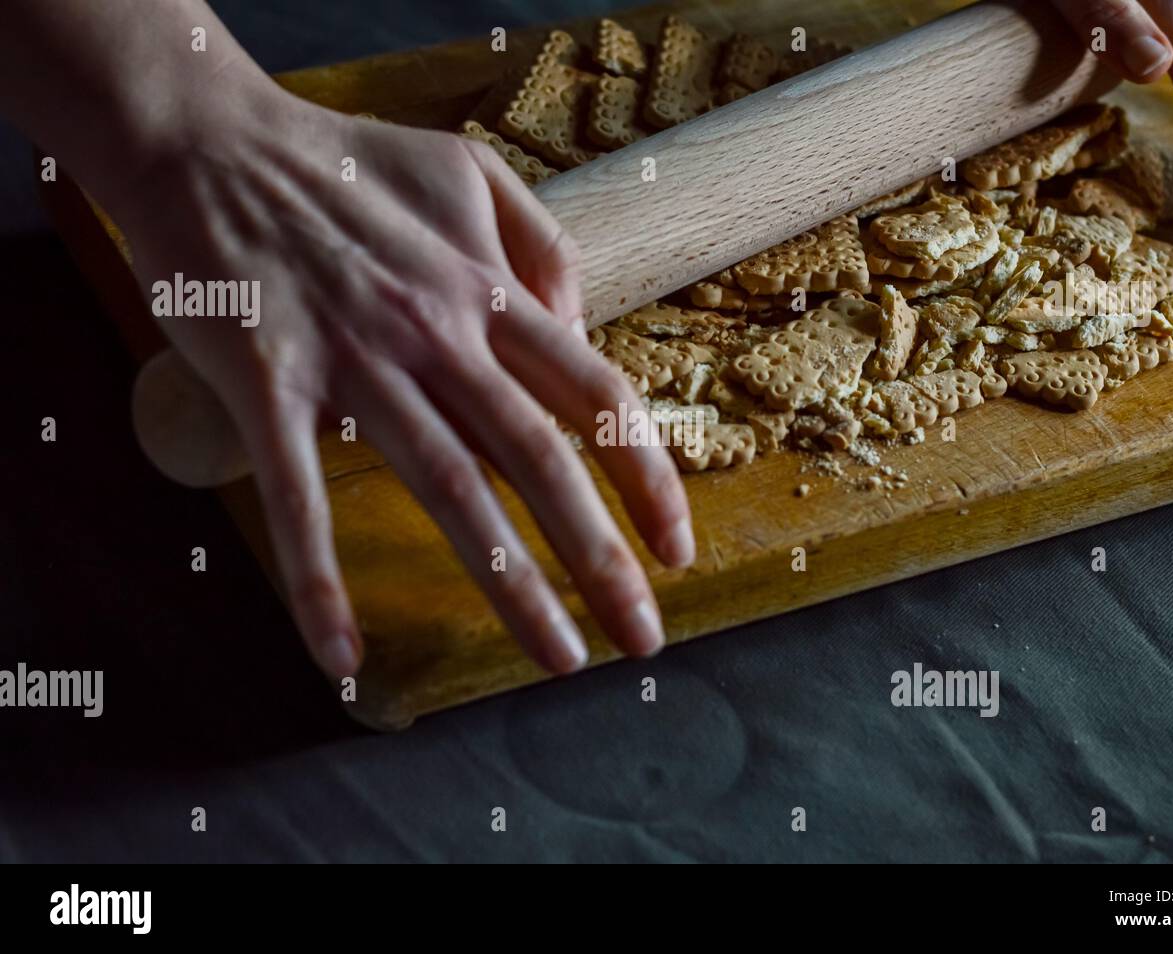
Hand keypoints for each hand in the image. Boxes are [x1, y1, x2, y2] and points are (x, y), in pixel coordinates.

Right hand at [112, 77, 693, 679]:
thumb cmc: (343, 165)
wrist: (204, 138)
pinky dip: (318, 579)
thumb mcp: (470, 172)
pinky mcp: (266, 380)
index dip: (648, 478)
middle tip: (644, 640)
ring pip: (447, 487)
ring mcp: (354, 358)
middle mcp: (437, 332)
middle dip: (603, 558)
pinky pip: (298, 494)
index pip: (595, 396)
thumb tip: (581, 328)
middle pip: (541, 460)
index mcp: (486, 291)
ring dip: (508, 583)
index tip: (677, 551)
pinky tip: (341, 656)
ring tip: (556, 657)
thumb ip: (542, 245)